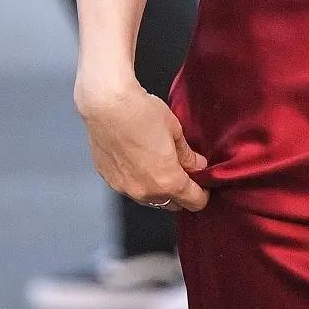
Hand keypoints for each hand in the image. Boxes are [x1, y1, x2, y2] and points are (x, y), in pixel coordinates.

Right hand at [76, 78, 210, 212]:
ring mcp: (124, 187)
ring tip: (158, 163)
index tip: (202, 183)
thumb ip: (188, 155)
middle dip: (180, 192)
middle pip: (172, 204)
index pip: (194, 202)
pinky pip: (129, 187)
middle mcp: (145, 192)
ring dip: (158, 188)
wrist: (106, 104)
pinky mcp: (108, 178)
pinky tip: (137, 159)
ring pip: (149, 198)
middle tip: (182, 171)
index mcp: (168, 182)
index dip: (203, 193)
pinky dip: (137, 179)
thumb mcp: (175, 132)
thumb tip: (197, 165)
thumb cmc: (141, 113)